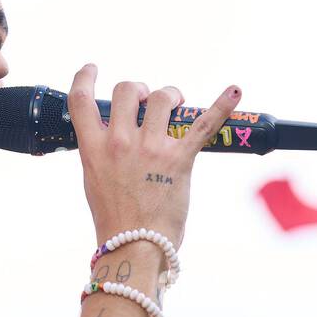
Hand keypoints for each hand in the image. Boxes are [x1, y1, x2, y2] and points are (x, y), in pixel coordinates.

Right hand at [67, 64, 241, 252]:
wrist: (134, 248)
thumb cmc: (116, 222)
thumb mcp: (95, 181)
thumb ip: (102, 155)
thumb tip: (114, 138)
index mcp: (94, 149)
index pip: (81, 101)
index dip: (85, 77)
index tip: (93, 69)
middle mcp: (120, 143)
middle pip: (127, 91)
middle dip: (139, 90)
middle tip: (147, 100)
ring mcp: (150, 149)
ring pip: (162, 99)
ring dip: (169, 95)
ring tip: (175, 103)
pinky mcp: (179, 160)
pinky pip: (204, 125)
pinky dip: (222, 106)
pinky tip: (235, 92)